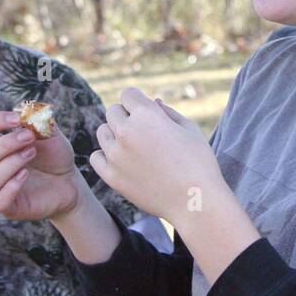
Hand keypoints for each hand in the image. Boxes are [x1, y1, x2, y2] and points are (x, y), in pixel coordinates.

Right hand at [0, 110, 80, 220]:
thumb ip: (39, 121)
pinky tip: (26, 175)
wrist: (69, 182)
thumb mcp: (50, 134)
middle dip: (5, 144)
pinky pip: (0, 200)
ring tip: (32, 153)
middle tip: (29, 137)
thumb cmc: (53, 155)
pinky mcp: (7, 207)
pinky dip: (12, 186)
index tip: (18, 119)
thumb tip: (28, 111)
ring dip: (11, 163)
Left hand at [90, 88, 226, 224]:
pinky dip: (106, 156)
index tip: (147, 112)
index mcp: (147, 115)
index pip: (128, 94)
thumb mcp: (189, 129)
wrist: (195, 201)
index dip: (138, 101)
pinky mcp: (112, 177)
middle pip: (113, 111)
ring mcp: (116, 155)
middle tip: (145, 132)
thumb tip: (153, 102)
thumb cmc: (199, 162)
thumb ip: (168, 112)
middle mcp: (127, 132)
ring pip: (102, 132)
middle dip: (127, 116)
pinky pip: (96, 157)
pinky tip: (122, 160)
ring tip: (134, 146)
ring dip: (115, 134)